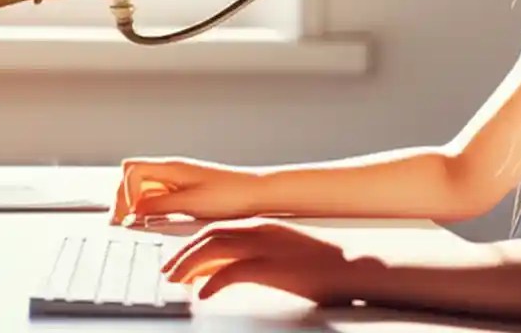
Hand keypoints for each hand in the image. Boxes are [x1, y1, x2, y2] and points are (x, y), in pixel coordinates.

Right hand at [109, 157, 259, 225]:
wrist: (257, 193)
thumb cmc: (230, 195)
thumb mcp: (191, 204)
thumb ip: (159, 206)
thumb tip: (133, 210)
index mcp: (171, 168)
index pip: (132, 171)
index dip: (126, 193)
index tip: (132, 215)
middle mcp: (172, 170)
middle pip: (132, 176)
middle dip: (123, 197)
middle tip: (120, 222)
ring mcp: (178, 179)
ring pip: (144, 185)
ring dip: (135, 202)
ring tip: (132, 222)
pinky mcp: (186, 189)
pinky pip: (158, 194)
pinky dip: (150, 206)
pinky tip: (152, 219)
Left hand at [161, 219, 370, 302]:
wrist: (353, 268)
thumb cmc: (323, 265)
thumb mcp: (285, 254)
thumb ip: (257, 258)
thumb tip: (229, 272)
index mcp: (263, 225)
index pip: (216, 228)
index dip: (192, 244)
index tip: (178, 261)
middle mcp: (259, 230)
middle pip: (208, 235)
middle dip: (183, 253)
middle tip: (167, 272)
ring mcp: (264, 247)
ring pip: (212, 248)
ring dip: (189, 265)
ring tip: (175, 282)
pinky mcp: (271, 266)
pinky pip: (230, 272)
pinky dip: (211, 282)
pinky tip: (202, 295)